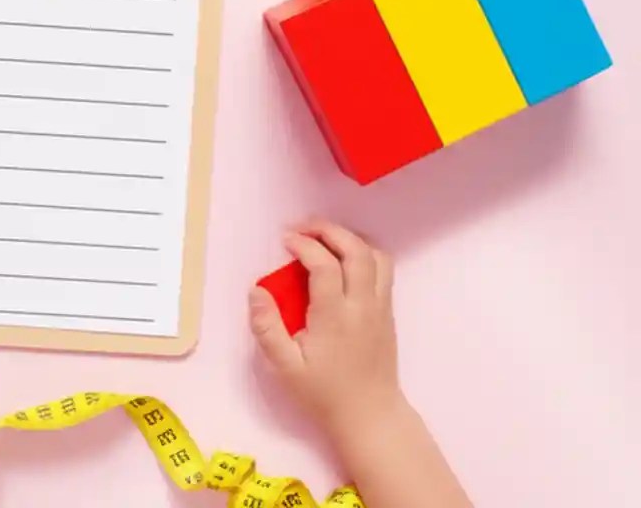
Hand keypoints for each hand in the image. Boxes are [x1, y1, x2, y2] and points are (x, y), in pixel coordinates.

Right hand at [248, 220, 404, 436]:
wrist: (370, 415)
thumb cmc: (323, 394)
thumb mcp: (285, 367)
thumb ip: (267, 327)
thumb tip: (256, 291)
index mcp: (335, 316)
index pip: (324, 265)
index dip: (304, 245)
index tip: (285, 241)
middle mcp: (363, 305)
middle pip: (356, 250)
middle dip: (329, 231)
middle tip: (303, 229)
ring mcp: (380, 308)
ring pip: (376, 256)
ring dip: (350, 240)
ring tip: (325, 240)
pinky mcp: (388, 313)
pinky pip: (383, 270)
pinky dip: (363, 254)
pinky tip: (342, 261)